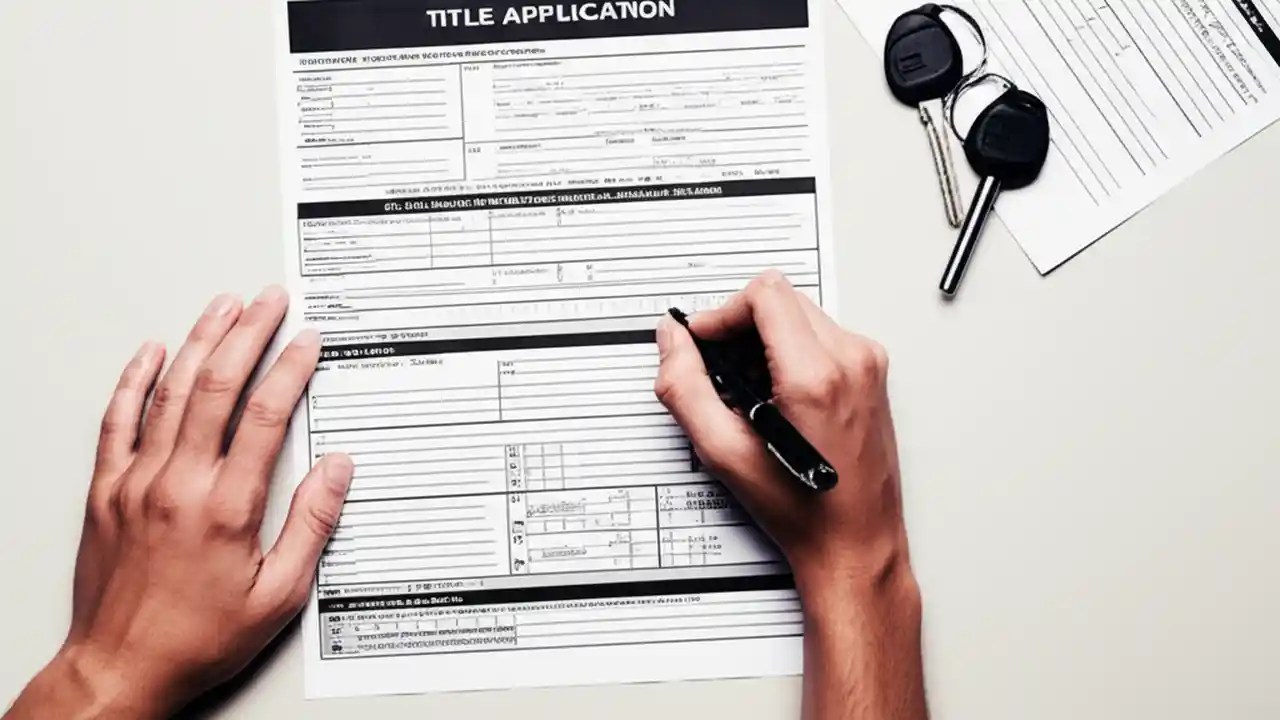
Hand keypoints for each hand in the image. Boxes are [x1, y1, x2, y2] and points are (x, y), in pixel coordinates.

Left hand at [5, 287, 352, 718]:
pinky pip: (117, 421)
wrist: (120, 668)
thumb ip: (311, 526)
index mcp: (224, 507)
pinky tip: (150, 353)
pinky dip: (134, 380)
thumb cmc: (197, 638)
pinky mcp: (104, 491)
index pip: (264, 415)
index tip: (306, 343)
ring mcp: (135, 483)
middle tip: (269, 303)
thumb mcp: (278, 596)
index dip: (289, 369)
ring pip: (169, 392)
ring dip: (199, 342)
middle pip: (215, 387)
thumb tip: (337, 471)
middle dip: (248, 335)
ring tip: (223, 308)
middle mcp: (177, 484)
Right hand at [655, 271, 909, 592]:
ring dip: (765, 342)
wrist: (854, 541)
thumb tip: (673, 343)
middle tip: (720, 370)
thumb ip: (685, 387)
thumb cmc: (804, 510)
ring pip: (801, 316)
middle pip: (782, 299)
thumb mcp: (723, 452)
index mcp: (816, 376)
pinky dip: (790, 355)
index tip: (703, 340)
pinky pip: (822, 338)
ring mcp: (867, 366)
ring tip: (748, 392)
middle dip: (741, 327)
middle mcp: (851, 361)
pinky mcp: (872, 375)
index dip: (722, 312)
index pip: (765, 294)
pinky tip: (775, 398)